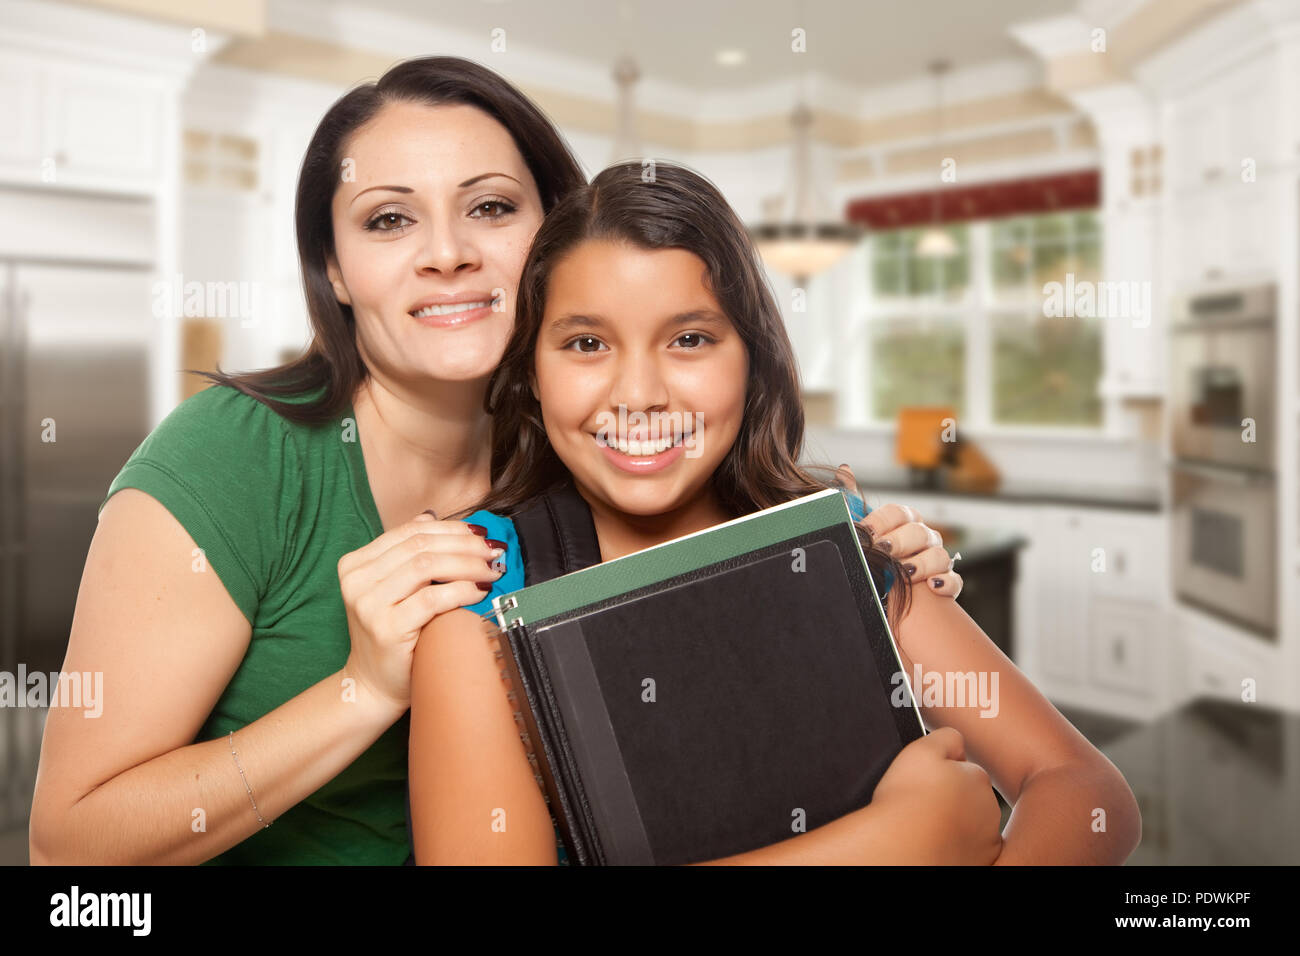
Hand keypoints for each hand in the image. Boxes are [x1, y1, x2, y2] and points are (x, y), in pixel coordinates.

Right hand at [337, 513, 506, 711]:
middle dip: (464, 545)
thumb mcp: (392, 588)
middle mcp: (356, 580)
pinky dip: (461, 590)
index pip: (410, 532)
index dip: (451, 528)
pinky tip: (479, 592)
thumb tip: (432, 515)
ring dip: (467, 564)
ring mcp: (368, 604)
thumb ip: (406, 554)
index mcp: (355, 563)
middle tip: (494, 551)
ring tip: (491, 570)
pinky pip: (432, 599)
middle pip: (421, 546)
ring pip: (426, 566)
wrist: (374, 684)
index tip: (481, 533)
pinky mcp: (386, 628)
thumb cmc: (391, 634)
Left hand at [835, 463, 961, 596]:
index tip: (865, 532)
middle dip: (900, 541)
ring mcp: (937, 560)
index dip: (882, 521)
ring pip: (939, 555)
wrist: (880, 595)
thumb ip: (853, 504)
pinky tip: (933, 586)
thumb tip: (844, 469)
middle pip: (919, 532)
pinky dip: (946, 583)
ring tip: (905, 572)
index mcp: (904, 523)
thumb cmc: (872, 560)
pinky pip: (954, 581)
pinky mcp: (945, 584)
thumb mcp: (861, 534)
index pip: (898, 513)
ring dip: (922, 564)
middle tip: (883, 551)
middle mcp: (923, 538)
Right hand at [871, 727, 1003, 864]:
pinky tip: (934, 843)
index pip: (964, 770)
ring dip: (953, 823)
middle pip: (969, 797)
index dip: (941, 774)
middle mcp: (989, 809)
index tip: (925, 782)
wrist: (901, 850)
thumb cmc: (907, 804)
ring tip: (925, 825)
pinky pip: (967, 849)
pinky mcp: (979, 862)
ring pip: (970, 824)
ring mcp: (986, 840)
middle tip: (922, 803)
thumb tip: (955, 740)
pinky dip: (954, 847)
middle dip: (951, 798)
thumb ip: (945, 737)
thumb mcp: (921, 750)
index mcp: (978, 778)